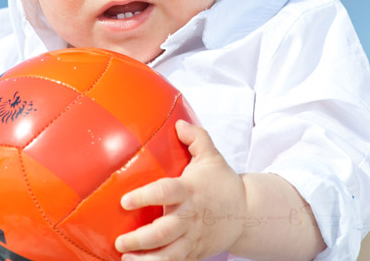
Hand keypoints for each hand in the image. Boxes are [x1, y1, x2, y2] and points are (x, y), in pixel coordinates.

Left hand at [115, 120, 245, 260]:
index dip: (145, 197)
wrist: (248, 213)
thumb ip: (196, 138)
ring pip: (169, 255)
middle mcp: (190, 217)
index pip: (165, 192)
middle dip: (141, 239)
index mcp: (190, 191)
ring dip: (147, 260)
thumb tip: (178, 123)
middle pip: (164, 232)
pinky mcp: (195, 252)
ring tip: (127, 259)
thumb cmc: (223, 183)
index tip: (125, 200)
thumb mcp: (212, 156)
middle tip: (121, 241)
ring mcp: (193, 237)